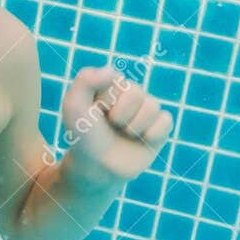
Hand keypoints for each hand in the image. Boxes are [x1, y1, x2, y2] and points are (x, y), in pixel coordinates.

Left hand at [59, 65, 173, 186]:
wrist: (97, 168)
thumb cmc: (84, 136)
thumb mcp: (74, 106)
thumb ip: (85, 80)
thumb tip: (111, 71)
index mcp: (111, 82)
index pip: (117, 79)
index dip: (105, 100)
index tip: (94, 112)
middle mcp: (131, 92)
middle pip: (136, 92)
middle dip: (120, 115)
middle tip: (110, 126)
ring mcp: (146, 108)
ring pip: (152, 106)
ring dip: (133, 127)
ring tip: (123, 134)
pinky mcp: (160, 126)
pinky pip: (166, 120)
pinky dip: (152, 134)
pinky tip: (140, 140)